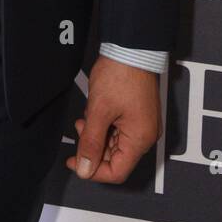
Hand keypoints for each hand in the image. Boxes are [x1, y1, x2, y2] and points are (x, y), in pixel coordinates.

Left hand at [65, 54, 161, 183]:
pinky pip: (119, 130)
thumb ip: (90, 143)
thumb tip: (85, 169)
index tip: (76, 162)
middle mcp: (145, 135)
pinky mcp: (137, 114)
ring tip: (86, 120)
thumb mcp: (99, 111)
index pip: (117, 172)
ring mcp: (142, 124)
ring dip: (97, 136)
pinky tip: (94, 115)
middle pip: (116, 158)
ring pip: (115, 144)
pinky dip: (104, 127)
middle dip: (94, 149)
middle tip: (80, 132)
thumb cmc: (120, 74)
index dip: (93, 170)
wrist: (130, 49)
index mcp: (140, 139)